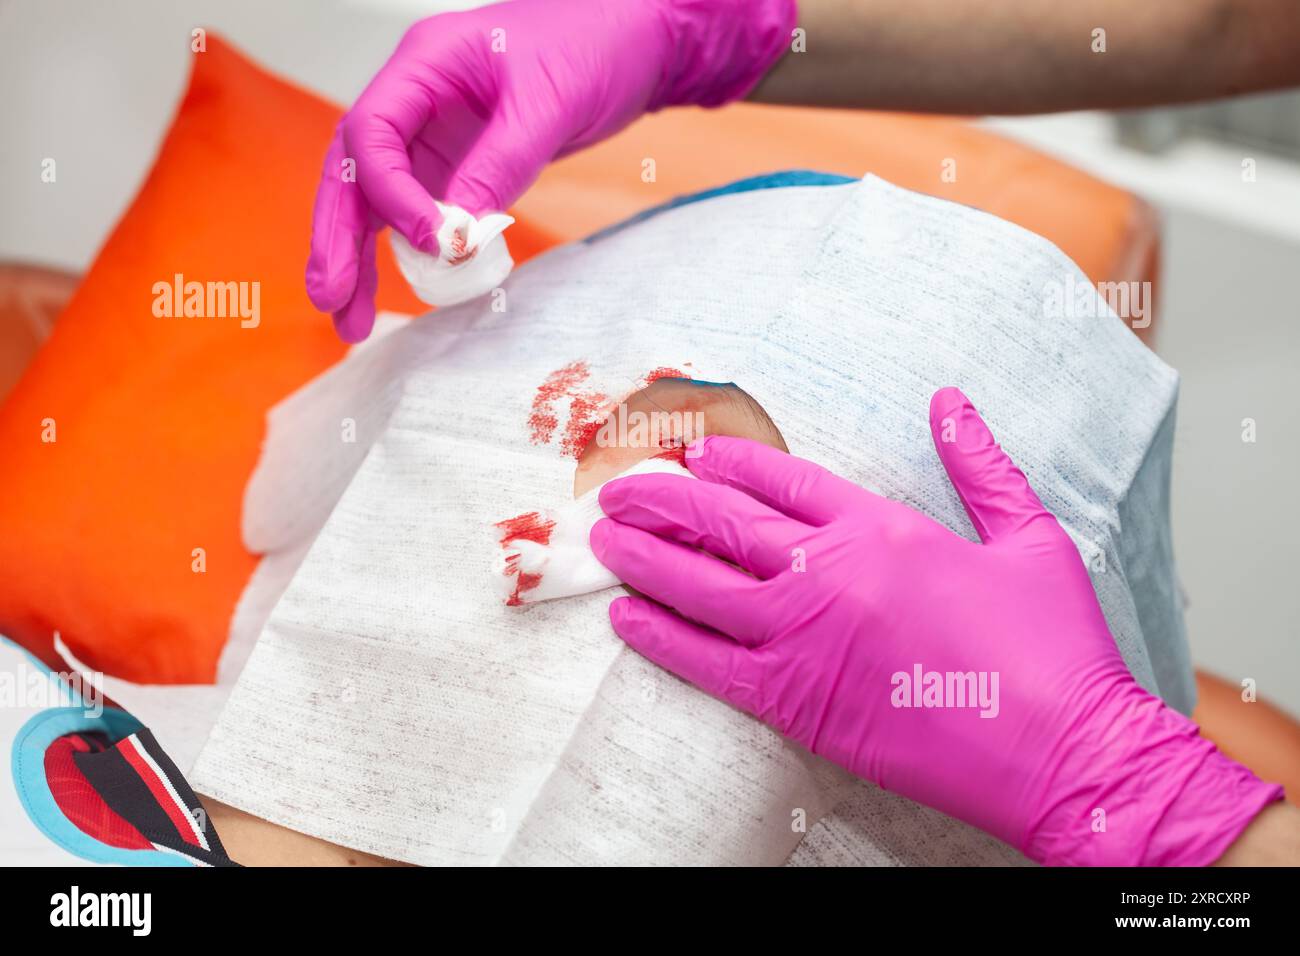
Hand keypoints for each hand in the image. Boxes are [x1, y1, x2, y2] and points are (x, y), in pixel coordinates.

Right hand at [305, 0, 794, 341]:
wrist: (638, 38)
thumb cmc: (595, 40)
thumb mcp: (548, 105)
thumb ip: (499, 166)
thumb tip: (457, 236)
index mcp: (424, 64)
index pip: (371, 132)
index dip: (388, 192)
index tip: (429, 238)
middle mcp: (417, 99)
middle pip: (353, 170)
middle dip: (337, 236)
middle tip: (331, 297)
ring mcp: (435, 132)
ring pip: (377, 197)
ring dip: (359, 255)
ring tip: (347, 318)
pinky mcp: (461, 161)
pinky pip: (420, 208)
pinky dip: (409, 248)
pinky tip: (403, 288)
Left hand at [590, 387, 1281, 864]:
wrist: (1061, 752)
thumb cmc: (1052, 647)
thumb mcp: (1028, 536)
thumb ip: (981, 464)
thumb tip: (950, 402)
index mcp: (882, 528)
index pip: (783, 478)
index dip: (730, 462)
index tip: (693, 453)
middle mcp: (829, 573)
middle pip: (723, 523)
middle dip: (663, 500)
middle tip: (618, 490)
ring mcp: (804, 638)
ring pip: (700, 586)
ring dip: (645, 557)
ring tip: (604, 537)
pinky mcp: (795, 703)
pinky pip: (707, 662)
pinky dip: (660, 637)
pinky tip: (625, 618)